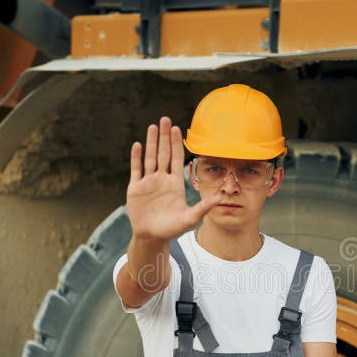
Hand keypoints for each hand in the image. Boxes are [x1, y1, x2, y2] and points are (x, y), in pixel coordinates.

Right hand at [127, 116, 221, 240]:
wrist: (151, 237)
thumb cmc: (172, 229)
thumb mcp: (190, 218)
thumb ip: (203, 207)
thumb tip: (220, 198)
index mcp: (175, 184)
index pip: (175, 159)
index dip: (176, 144)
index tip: (177, 129)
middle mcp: (162, 179)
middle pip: (163, 153)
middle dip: (164, 137)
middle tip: (165, 119)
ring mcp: (148, 182)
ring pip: (150, 158)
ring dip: (151, 142)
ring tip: (153, 126)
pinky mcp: (135, 188)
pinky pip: (136, 169)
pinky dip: (136, 157)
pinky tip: (138, 145)